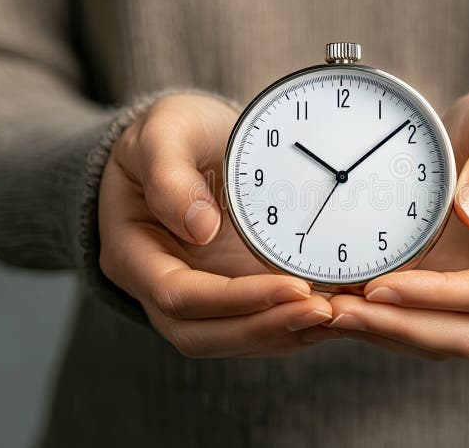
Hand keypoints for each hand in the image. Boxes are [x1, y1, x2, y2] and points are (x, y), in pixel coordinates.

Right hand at [98, 94, 336, 357]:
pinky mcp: (228, 292)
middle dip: (264, 327)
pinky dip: (291, 326)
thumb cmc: (173, 132)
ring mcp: (196, 293)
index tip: (291, 287)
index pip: (177, 295)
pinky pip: (255, 323)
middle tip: (323, 310)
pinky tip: (331, 311)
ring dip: (284, 333)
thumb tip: (199, 229)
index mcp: (132, 251)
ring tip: (336, 314)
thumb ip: (170, 174)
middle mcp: (159, 283)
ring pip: (233, 338)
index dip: (233, 299)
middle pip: (203, 334)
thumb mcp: (164, 131)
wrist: (192, 139)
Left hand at [327, 90, 468, 358]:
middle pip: (463, 331)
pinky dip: (381, 321)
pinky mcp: (454, 295)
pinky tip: (340, 308)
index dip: (437, 296)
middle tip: (338, 311)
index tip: (383, 286)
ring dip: (383, 331)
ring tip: (329, 312)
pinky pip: (419, 321)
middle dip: (399, 326)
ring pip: (437, 337)